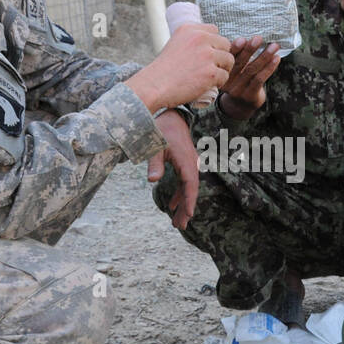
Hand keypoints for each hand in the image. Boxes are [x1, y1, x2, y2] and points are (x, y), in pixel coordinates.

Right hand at [126, 23, 232, 111]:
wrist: (154, 86)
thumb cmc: (163, 70)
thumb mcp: (174, 44)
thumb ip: (190, 41)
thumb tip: (209, 45)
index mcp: (190, 29)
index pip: (214, 30)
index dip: (214, 43)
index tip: (207, 54)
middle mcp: (200, 38)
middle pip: (225, 44)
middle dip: (221, 57)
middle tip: (212, 68)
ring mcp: (206, 55)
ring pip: (229, 60)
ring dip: (222, 70)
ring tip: (211, 77)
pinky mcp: (211, 72)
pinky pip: (225, 76)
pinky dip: (219, 83)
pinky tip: (208, 85)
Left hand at [147, 110, 199, 229]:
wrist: (172, 117)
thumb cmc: (162, 129)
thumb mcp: (154, 145)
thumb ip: (154, 163)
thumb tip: (152, 180)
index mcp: (186, 160)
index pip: (190, 184)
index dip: (189, 200)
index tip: (188, 215)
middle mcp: (191, 164)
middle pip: (191, 190)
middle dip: (186, 209)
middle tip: (180, 226)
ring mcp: (189, 165)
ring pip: (188, 188)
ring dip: (182, 204)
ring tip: (177, 222)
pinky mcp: (185, 165)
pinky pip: (184, 183)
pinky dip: (179, 195)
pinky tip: (172, 206)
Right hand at [217, 37, 279, 119]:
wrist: (240, 106)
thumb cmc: (238, 81)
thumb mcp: (232, 70)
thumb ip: (236, 57)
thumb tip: (248, 38)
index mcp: (220, 72)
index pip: (227, 58)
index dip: (235, 49)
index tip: (242, 39)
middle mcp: (227, 82)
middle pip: (239, 63)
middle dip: (250, 50)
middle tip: (258, 38)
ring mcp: (238, 90)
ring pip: (252, 70)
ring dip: (264, 56)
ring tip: (274, 46)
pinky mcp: (249, 96)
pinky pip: (260, 79)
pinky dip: (269, 68)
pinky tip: (276, 59)